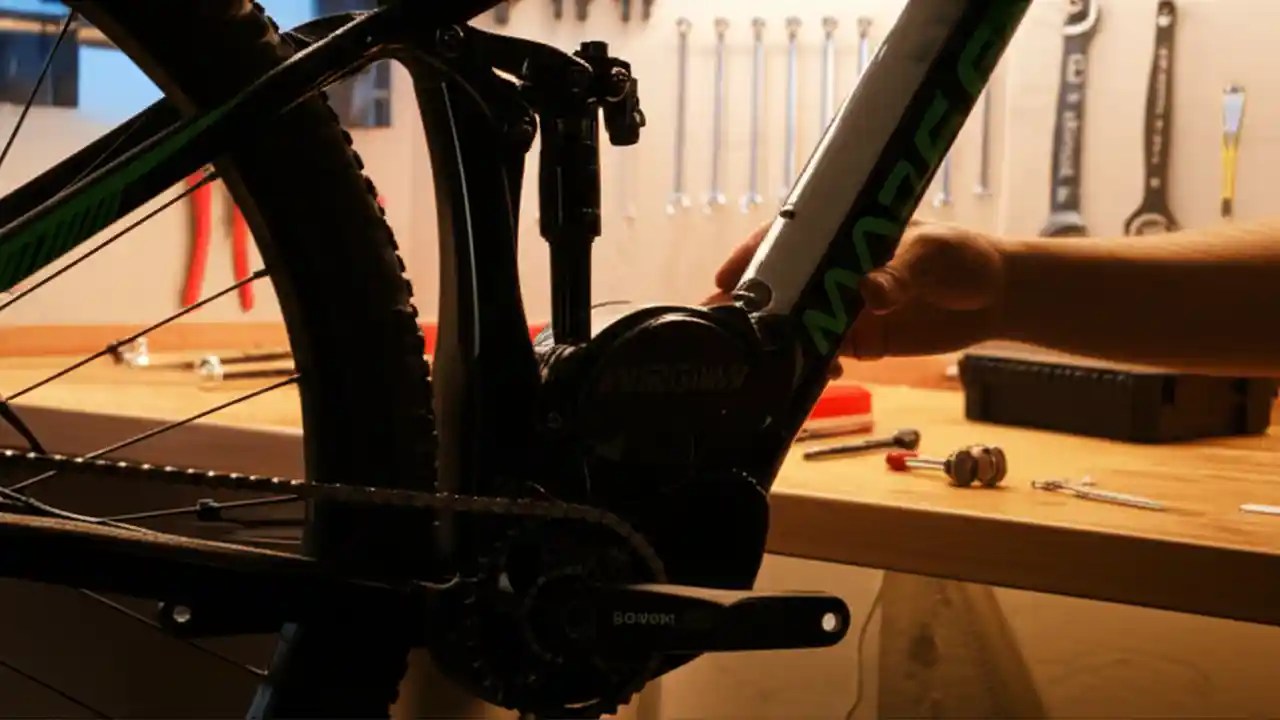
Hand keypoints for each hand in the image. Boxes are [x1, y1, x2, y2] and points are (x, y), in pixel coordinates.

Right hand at [709, 220, 1006, 358]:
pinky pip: (824, 352)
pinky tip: (807, 375)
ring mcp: (843, 305)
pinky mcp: (859, 338)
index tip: (726, 275)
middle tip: (720, 323)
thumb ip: (900, 274)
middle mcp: (835, 270)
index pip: (787, 239)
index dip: (752, 256)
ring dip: (775, 338)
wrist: (996, 297)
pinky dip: (811, 364)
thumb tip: (871, 291)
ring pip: (797, 321)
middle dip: (748, 302)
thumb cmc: (963, 256)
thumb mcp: (933, 255)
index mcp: (844, 236)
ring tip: (751, 358)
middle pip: (781, 284)